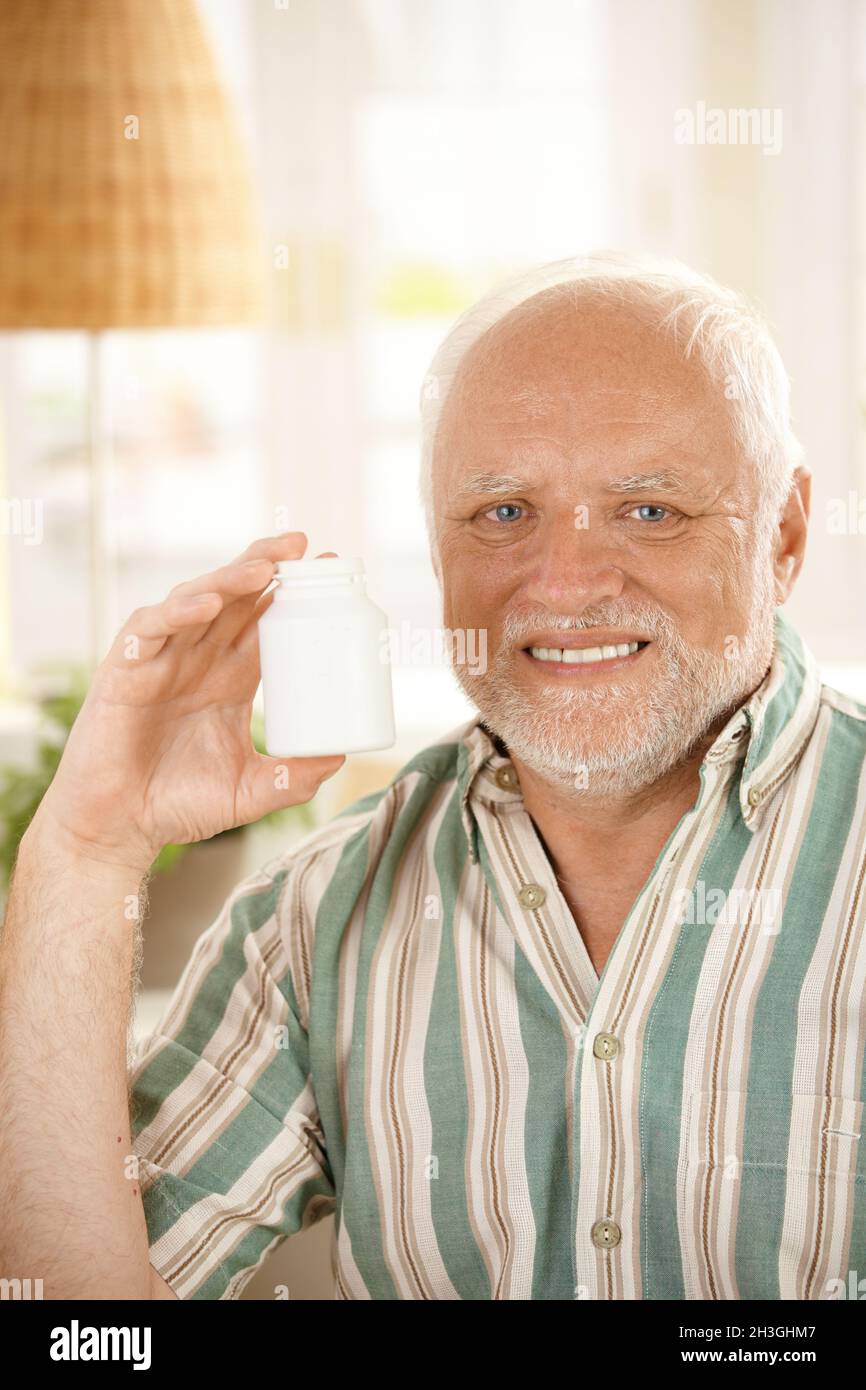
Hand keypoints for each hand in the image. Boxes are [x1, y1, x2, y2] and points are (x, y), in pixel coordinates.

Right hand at [33, 532, 345, 872]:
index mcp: (230, 678)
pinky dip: (176, 613)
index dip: (293, 593)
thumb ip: (294, 778)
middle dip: (265, 565)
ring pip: (195, 601)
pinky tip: (204, 605)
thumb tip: (340, 757)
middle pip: (235, 597)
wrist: (119, 830)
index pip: (266, 621)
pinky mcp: (124, 672)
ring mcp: (161, 661)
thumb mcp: (249, 792)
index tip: (332, 567)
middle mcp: (198, 660)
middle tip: (302, 545)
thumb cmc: (178, 806)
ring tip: (262, 568)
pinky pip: (149, 630)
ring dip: (226, 580)